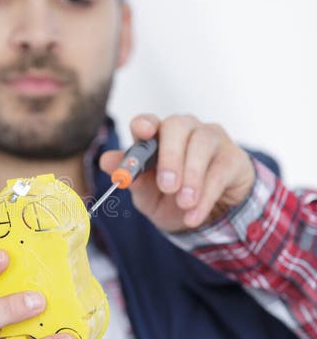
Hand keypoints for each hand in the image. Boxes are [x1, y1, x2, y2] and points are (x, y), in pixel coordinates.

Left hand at [99, 114, 255, 232]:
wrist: (208, 216)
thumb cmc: (174, 197)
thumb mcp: (148, 195)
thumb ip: (132, 178)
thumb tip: (106, 161)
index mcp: (158, 136)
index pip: (149, 122)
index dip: (145, 124)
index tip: (143, 132)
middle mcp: (185, 130)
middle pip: (177, 126)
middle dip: (171, 155)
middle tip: (168, 186)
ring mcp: (211, 139)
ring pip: (202, 143)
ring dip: (192, 175)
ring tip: (184, 203)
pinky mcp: (233, 157)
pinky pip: (220, 171)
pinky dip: (206, 196)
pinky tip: (194, 215)